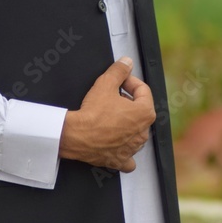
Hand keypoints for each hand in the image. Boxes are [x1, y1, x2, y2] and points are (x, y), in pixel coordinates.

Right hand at [59, 57, 154, 172]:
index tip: (119, 81)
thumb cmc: (92, 113)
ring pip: (135, 133)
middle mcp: (143, 132)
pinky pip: (128, 158)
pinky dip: (124, 151)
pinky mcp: (121, 160)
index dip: (130, 82)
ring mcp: (133, 148)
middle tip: (112, 97)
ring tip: (110, 117)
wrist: (76, 136)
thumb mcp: (105, 84)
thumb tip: (127, 62)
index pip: (143, 91)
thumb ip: (119, 71)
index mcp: (145, 113)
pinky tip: (116, 144)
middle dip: (128, 102)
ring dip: (126, 124)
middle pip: (139, 111)